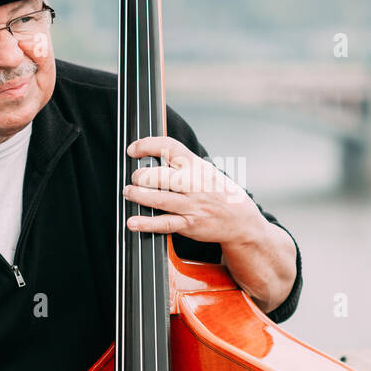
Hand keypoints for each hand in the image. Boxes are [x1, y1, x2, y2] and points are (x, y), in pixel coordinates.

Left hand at [124, 136, 260, 243]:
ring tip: (129, 193)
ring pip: (159, 199)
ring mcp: (192, 205)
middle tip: (135, 178)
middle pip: (162, 176)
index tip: (134, 150)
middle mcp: (194, 184)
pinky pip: (164, 223)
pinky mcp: (189, 224)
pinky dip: (146, 224)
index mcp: (197, 166)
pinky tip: (133, 222)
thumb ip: (183, 164)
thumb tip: (153, 156)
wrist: (241, 220)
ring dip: (138, 196)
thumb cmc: (219, 193)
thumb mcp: (206, 171)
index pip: (171, 147)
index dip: (148, 145)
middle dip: (141, 176)